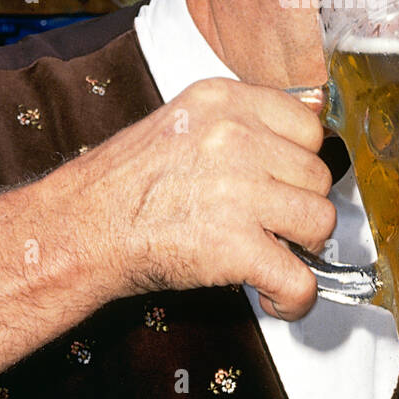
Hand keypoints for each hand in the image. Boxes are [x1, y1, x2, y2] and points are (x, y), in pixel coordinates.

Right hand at [72, 78, 334, 319]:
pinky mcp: (234, 246)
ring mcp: (238, 190)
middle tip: (274, 224)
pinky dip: (295, 297)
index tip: (289, 181)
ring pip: (319, 222)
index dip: (302, 161)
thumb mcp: (184, 120)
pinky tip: (276, 297)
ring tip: (274, 255)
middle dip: (300, 205)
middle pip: (317, 175)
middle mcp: (236, 137)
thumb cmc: (122, 184)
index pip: (309, 126)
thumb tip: (312, 117)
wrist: (79, 228)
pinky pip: (299, 278)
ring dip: (302, 247)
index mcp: (225, 101)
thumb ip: (242, 121)